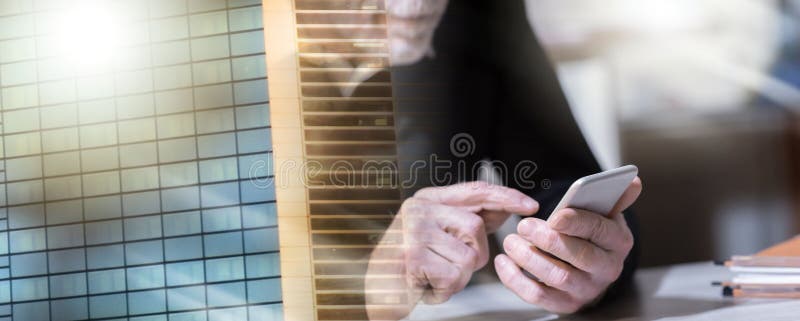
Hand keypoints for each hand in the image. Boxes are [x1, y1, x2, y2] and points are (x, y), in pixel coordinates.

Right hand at [365, 181, 537, 319]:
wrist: (377, 289)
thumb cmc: (408, 262)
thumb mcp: (439, 234)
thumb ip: (469, 220)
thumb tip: (504, 208)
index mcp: (427, 200)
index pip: (474, 190)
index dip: (504, 195)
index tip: (528, 204)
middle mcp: (418, 210)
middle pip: (475, 227)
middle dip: (475, 254)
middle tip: (451, 265)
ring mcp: (414, 232)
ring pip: (468, 256)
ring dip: (459, 276)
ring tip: (436, 275)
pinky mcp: (413, 257)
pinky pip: (454, 276)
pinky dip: (447, 290)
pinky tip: (429, 286)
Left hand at [495, 177, 641, 313]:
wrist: (589, 268)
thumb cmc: (592, 235)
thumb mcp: (605, 215)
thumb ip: (614, 197)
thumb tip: (633, 181)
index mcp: (618, 242)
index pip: (600, 231)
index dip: (577, 223)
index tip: (555, 215)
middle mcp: (607, 270)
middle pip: (579, 257)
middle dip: (549, 240)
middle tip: (524, 226)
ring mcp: (585, 290)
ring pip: (557, 277)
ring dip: (529, 258)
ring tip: (511, 241)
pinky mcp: (564, 304)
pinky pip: (537, 295)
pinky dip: (516, 279)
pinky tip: (503, 262)